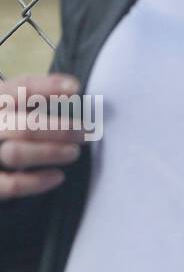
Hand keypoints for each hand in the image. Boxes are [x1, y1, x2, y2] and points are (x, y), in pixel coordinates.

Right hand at [0, 74, 85, 200]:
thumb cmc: (11, 128)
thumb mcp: (17, 108)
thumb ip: (36, 96)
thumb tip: (71, 87)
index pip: (19, 89)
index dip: (47, 86)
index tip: (75, 88)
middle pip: (24, 126)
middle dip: (60, 130)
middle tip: (85, 133)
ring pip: (16, 153)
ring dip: (50, 153)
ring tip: (73, 153)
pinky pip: (11, 185)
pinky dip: (36, 182)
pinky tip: (57, 176)